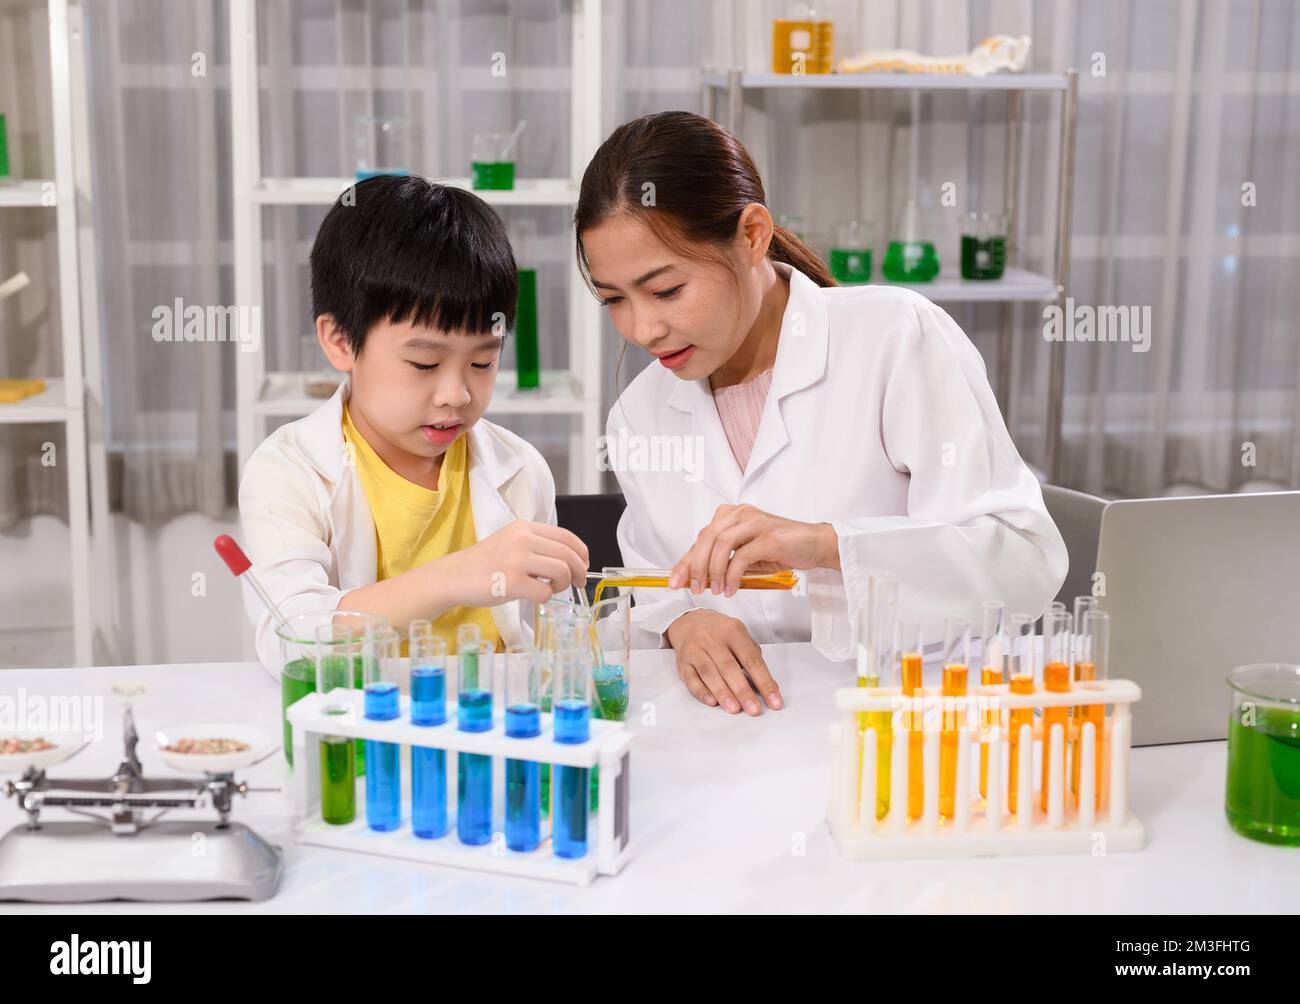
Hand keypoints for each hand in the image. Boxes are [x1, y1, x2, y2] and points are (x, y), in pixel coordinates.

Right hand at [442, 519, 587, 606]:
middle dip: (578, 571)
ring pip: (561, 571)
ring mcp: (517, 560)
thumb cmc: (484, 563)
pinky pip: (545, 592)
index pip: (566, 536)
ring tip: (551, 588)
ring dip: (562, 584)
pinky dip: (545, 597)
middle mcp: (522, 539)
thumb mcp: (511, 541)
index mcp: (524, 527)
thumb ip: (537, 544)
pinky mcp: (512, 582)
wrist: (454, 576)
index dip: (581, 552)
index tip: (583, 564)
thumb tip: (570, 559)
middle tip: (577, 582)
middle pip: (568, 554)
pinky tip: (535, 595)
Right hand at [665, 609, 782, 714]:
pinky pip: (691, 679)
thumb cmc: (722, 634)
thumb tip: (770, 686)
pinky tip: (712, 702)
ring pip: (709, 673)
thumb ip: (754, 660)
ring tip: (735, 709)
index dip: (764, 682)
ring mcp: (695, 650)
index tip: (774, 701)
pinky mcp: (683, 662)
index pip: (751, 660)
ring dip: (723, 693)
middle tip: (754, 709)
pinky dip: (701, 691)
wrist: (691, 622)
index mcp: (733, 631)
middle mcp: (712, 639)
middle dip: (743, 690)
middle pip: (729, 667)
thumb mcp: (741, 638)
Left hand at [668, 503, 838, 596]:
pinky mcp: (769, 537)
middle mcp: (740, 513)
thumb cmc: (780, 549)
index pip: (701, 538)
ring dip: (713, 572)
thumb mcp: (745, 555)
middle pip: (706, 538)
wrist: (814, 544)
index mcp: (731, 514)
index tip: (675, 580)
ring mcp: (755, 523)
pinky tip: (731, 589)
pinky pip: (741, 556)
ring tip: (716, 591)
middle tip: (694, 589)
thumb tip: (696, 579)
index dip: (685, 560)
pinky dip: (732, 575)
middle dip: (695, 566)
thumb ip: (723, 561)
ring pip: (721, 545)